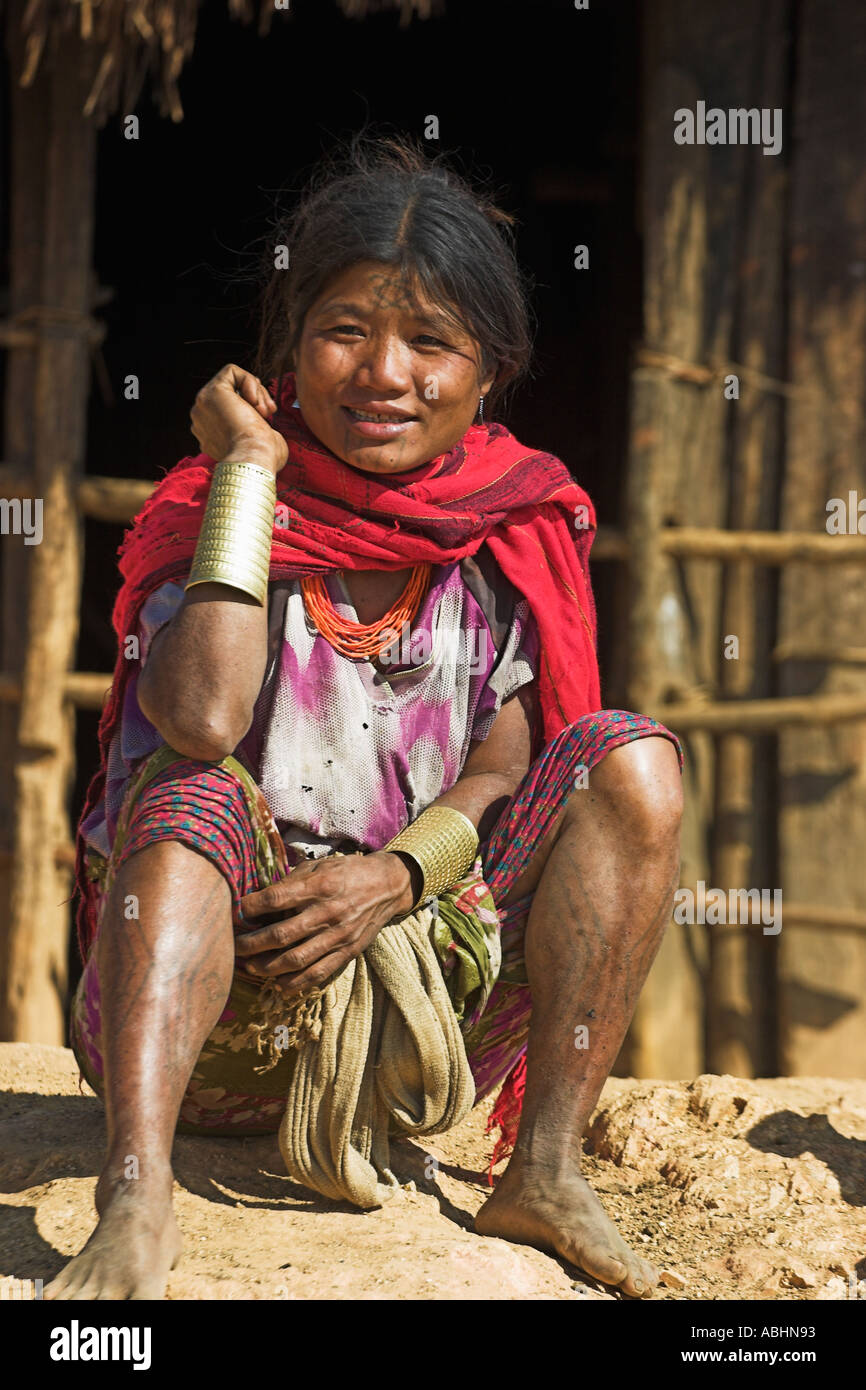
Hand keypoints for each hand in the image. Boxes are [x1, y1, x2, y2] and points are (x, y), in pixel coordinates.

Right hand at [190, 363, 288, 474]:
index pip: (229, 409)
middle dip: (255, 398)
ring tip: (265, 410)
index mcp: (208, 434)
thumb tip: (262, 422)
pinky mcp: (213, 391)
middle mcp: (201, 418)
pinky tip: (255, 400)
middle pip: (230, 394)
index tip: (266, 418)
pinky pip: (231, 371)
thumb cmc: (261, 458)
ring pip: (232, 383)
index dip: (250, 408)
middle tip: (268, 413)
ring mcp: (204, 404)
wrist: (254, 459)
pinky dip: (249, 380)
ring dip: (255, 392)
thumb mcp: (255, 444)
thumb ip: (252, 430)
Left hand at [235, 851, 418, 995]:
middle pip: (281, 934)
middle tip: (234, 946)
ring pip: (296, 960)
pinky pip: (318, 973)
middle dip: (251, 943)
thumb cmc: (348, 872)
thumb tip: (260, 898)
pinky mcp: (348, 952)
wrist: (388, 885)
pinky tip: (278, 984)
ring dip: (267, 967)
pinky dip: (296, 983)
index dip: (251, 907)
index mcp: (320, 885)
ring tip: (250, 967)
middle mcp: (328, 912)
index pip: (276, 899)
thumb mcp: (320, 865)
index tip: (236, 911)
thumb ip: (292, 881)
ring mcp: (339, 935)